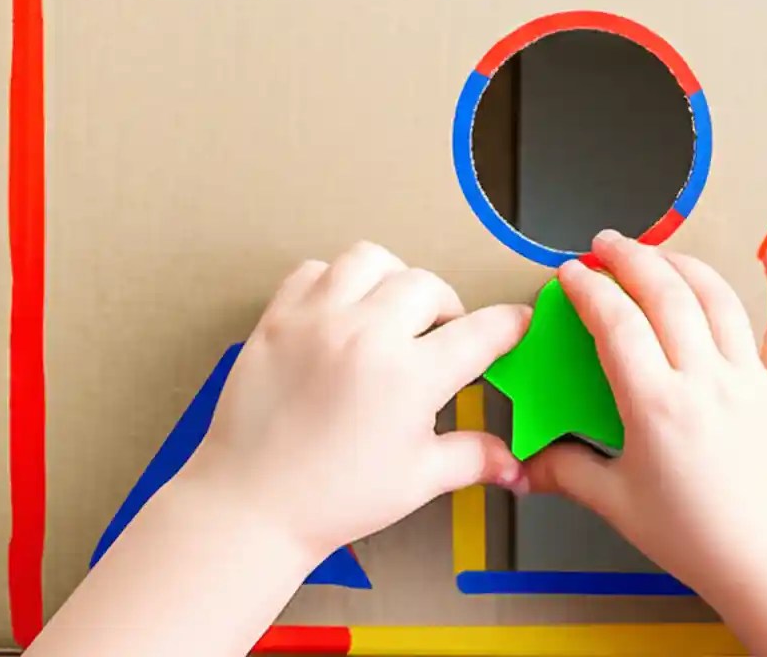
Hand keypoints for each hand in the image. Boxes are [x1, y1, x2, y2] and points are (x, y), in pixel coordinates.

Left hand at [181, 242, 530, 561]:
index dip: (509, 325)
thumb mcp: (417, 479)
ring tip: (391, 313)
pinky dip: (335, 282)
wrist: (250, 507)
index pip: (481, 332)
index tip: (516, 324)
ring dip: (393, 280)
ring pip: (371, 260)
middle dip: (446, 308)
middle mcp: (365, 336)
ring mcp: (316, 321)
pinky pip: (313, 270)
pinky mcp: (276, 320)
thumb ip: (472, 458)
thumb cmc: (331, 498)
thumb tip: (513, 464)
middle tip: (441, 338)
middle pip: (428, 285)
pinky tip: (341, 315)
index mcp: (409, 377)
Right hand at [524, 231, 766, 602]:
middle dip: (629, 259)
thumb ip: (569, 474)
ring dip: (682, 264)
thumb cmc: (703, 541)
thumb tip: (530, 464)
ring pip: (716, 299)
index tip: (571, 275)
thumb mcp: (619, 505)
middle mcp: (705, 382)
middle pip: (664, 295)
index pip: (615, 324)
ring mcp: (750, 381)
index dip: (589, 290)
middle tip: (606, 246)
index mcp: (657, 407)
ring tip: (658, 251)